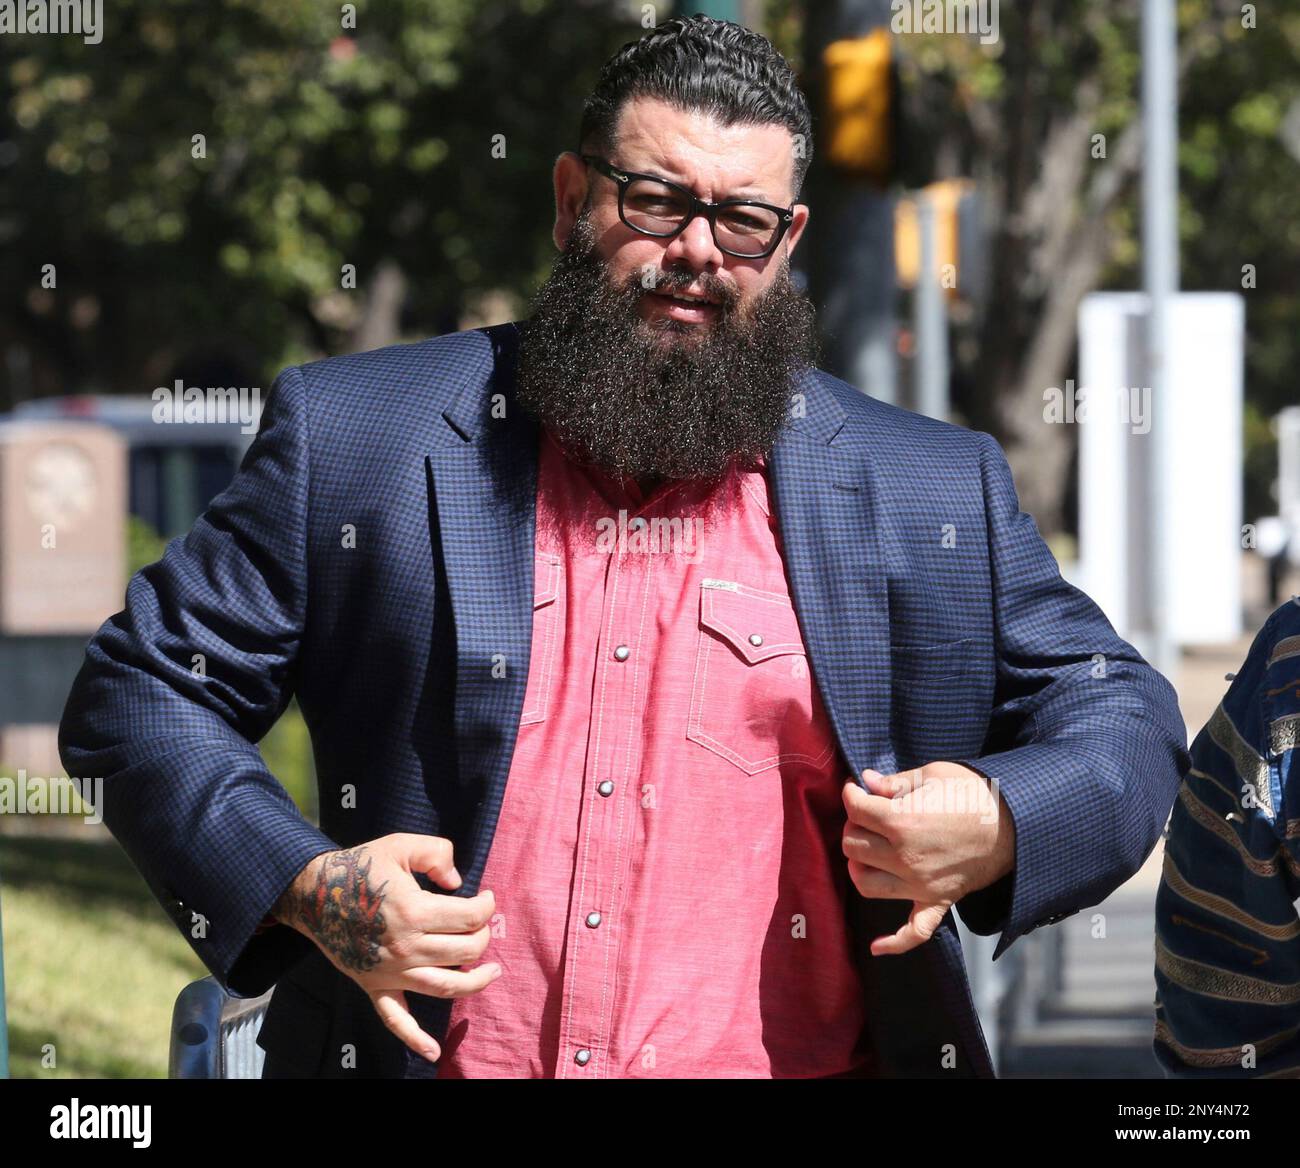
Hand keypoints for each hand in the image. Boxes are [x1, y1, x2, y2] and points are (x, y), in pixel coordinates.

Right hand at [274, 833, 499, 1062]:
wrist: (315, 892)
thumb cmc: (361, 866)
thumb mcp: (401, 845)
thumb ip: (437, 853)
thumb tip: (458, 881)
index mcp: (414, 912)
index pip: (470, 918)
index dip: (486, 906)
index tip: (486, 897)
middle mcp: (406, 948)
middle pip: (465, 951)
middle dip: (483, 936)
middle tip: (481, 923)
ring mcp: (390, 972)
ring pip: (445, 986)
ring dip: (475, 983)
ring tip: (493, 972)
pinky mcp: (374, 986)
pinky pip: (395, 1019)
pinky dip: (415, 1039)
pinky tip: (433, 1052)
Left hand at [841, 762, 1014, 955]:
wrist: (1016, 822)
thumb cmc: (974, 793)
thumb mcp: (934, 775)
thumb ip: (895, 781)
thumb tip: (866, 781)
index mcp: (902, 822)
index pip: (855, 810)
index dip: (851, 794)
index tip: (856, 789)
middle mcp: (906, 857)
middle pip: (853, 846)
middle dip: (854, 825)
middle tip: (867, 815)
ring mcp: (921, 884)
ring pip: (865, 884)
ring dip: (859, 867)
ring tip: (868, 851)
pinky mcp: (938, 902)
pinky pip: (914, 933)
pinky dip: (894, 942)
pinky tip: (875, 947)